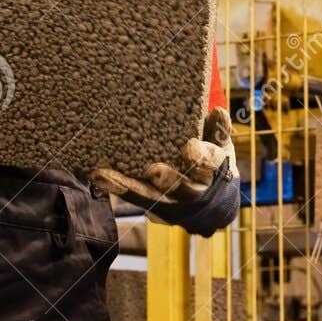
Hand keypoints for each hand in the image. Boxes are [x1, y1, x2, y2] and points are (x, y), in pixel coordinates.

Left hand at [91, 108, 240, 236]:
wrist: (214, 208)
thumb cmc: (216, 167)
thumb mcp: (223, 146)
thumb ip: (218, 129)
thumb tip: (218, 111)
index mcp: (215, 173)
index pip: (210, 165)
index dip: (201, 158)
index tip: (188, 147)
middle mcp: (194, 194)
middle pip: (181, 188)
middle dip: (168, 180)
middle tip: (152, 169)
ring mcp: (173, 205)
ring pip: (149, 197)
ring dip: (126, 185)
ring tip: (103, 174)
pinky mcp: (154, 209)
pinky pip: (134, 198)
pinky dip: (117, 187)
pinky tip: (98, 175)